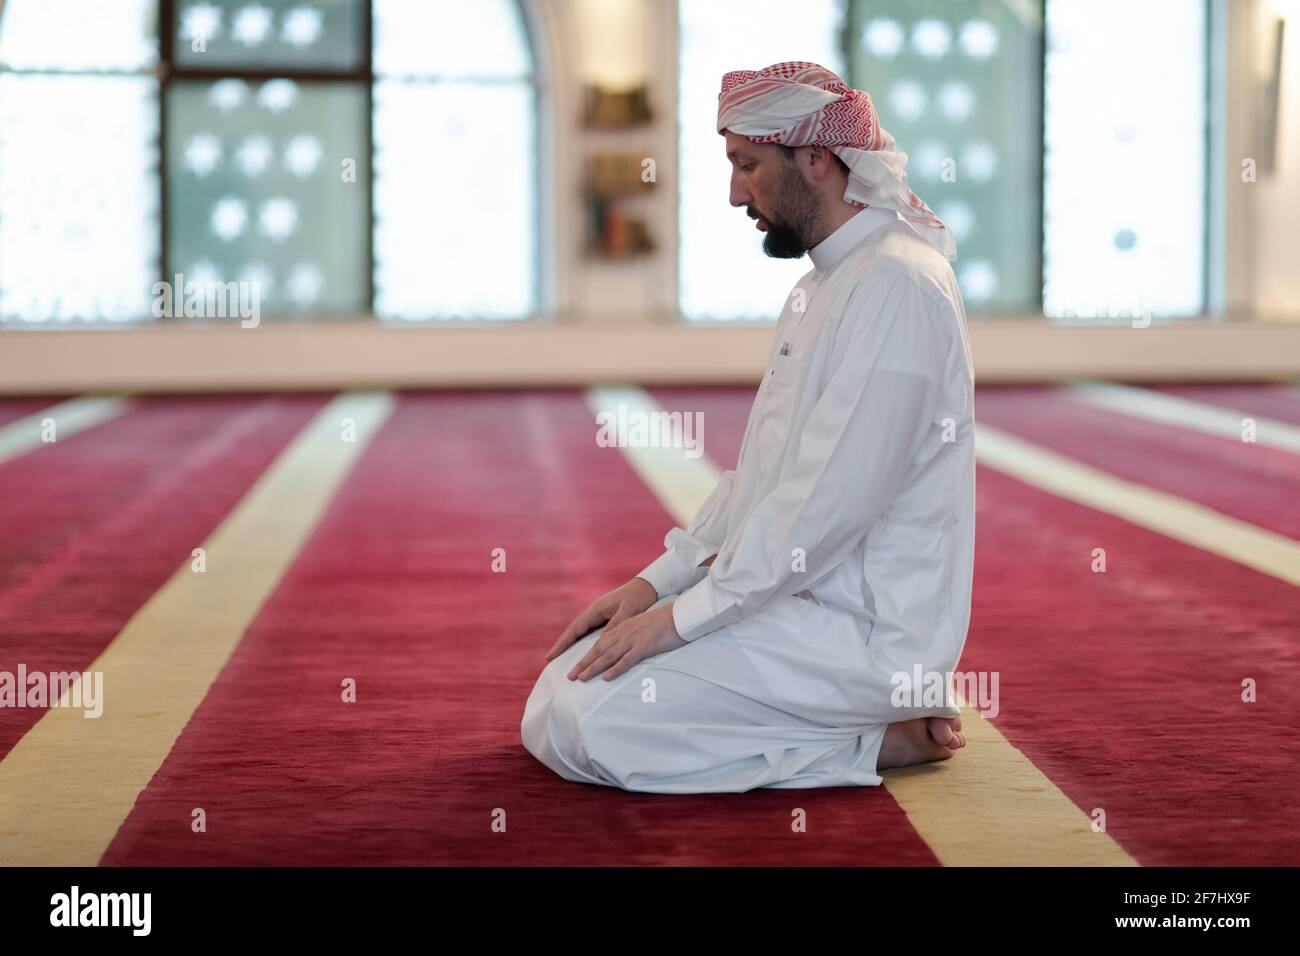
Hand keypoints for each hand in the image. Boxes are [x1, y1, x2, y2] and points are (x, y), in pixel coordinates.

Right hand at [544, 577, 657, 664]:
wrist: (648, 586)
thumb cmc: (638, 598)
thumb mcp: (627, 612)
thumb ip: (614, 627)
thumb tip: (600, 643)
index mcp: (596, 609)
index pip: (575, 629)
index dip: (563, 643)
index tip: (551, 655)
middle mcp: (594, 611)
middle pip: (573, 631)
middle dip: (561, 645)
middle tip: (549, 659)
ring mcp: (599, 614)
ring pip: (580, 631)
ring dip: (570, 644)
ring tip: (560, 657)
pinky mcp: (605, 617)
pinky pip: (589, 631)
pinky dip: (581, 641)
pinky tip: (579, 650)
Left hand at [566, 603, 685, 681]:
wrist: (680, 616)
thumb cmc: (664, 624)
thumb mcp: (642, 628)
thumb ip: (630, 638)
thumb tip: (623, 653)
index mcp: (622, 628)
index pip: (599, 644)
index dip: (586, 656)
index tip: (575, 667)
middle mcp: (624, 633)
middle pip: (599, 650)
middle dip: (583, 664)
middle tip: (570, 676)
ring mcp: (633, 639)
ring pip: (608, 655)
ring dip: (593, 668)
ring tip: (581, 678)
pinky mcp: (644, 646)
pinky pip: (627, 660)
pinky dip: (616, 669)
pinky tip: (606, 678)